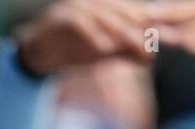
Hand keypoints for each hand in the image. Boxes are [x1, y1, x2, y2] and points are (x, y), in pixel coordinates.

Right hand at [14, 0, 152, 77]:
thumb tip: (150, 57)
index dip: (147, 28)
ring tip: (129, 47)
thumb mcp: (102, 53)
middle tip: (148, 48)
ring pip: (103, 14)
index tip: (157, 45)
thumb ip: (124, 51)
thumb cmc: (71, 51)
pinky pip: (80, 22)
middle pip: (121, 11)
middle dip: (136, 31)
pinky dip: (92, 35)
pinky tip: (102, 49)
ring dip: (117, 31)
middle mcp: (93, 1)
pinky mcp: (60, 15)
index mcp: (106, 6)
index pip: (133, 12)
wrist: (37, 54)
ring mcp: (76, 5)